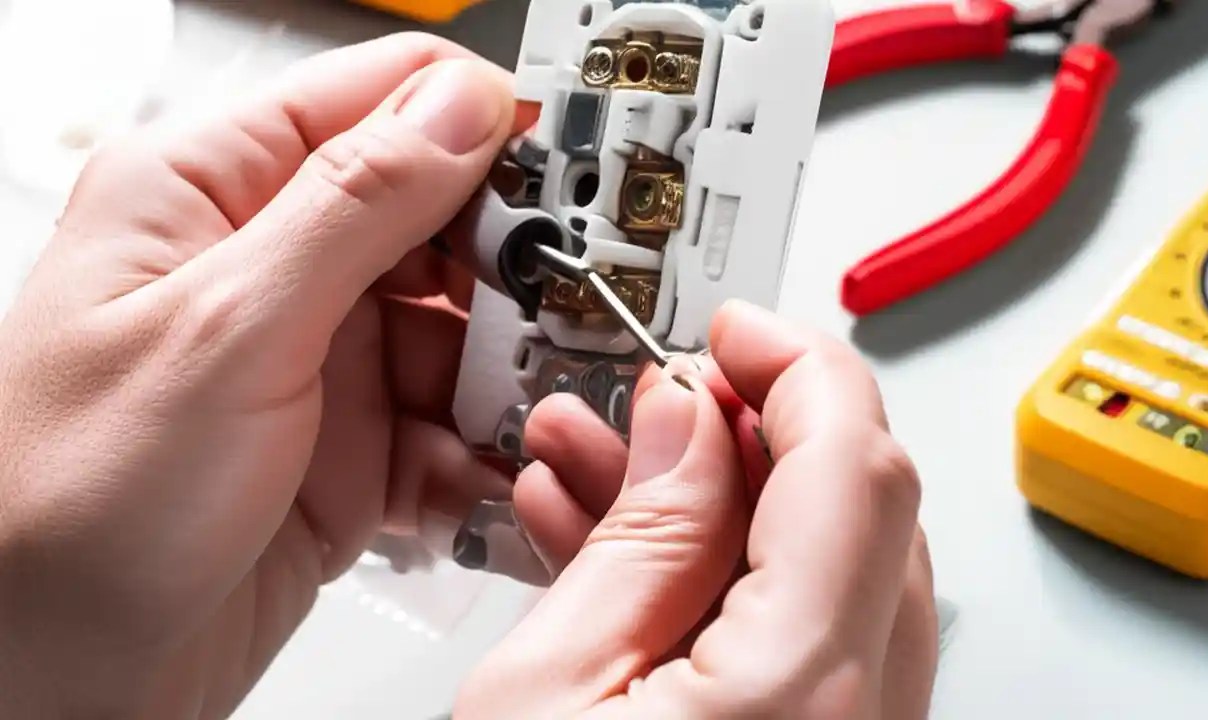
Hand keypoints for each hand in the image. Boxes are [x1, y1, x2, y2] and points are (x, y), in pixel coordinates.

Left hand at [0, 34, 530, 716]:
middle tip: (570, 320)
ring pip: (464, 336)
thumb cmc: (61, 503)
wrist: (42, 682)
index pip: (381, 104)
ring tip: (530, 426)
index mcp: (212, 193)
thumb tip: (463, 108)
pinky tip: (478, 491)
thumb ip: (355, 207)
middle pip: (444, 223)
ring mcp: (316, 363)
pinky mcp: (348, 451)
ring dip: (508, 381)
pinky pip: (450, 430)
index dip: (486, 130)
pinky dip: (481, 460)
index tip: (573, 182)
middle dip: (516, 275)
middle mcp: (271, 269)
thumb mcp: (226, 330)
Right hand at [460, 301, 938, 718]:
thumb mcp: (538, 693)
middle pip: (854, 509)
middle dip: (749, 428)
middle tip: (664, 401)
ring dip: (714, 502)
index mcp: (801, 693)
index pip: (852, 468)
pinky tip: (617, 550)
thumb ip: (636, 545)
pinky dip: (719, 578)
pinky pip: (795, 636)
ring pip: (820, 570)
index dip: (795, 368)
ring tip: (600, 466)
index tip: (733, 332)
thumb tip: (683, 424)